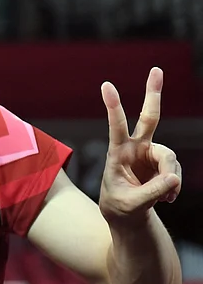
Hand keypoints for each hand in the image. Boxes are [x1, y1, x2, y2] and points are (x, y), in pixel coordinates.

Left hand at [99, 67, 181, 224]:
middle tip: (156, 69)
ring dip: (170, 180)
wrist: (127, 214)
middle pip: (149, 118)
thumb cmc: (120, 206)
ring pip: (171, 159)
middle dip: (153, 93)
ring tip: (163, 197)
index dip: (113, 107)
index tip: (106, 85)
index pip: (116, 127)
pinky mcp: (163, 163)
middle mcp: (136, 148)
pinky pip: (176, 172)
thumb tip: (173, 178)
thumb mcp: (130, 204)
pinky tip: (166, 198)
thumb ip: (151, 192)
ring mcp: (152, 154)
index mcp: (117, 153)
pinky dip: (174, 186)